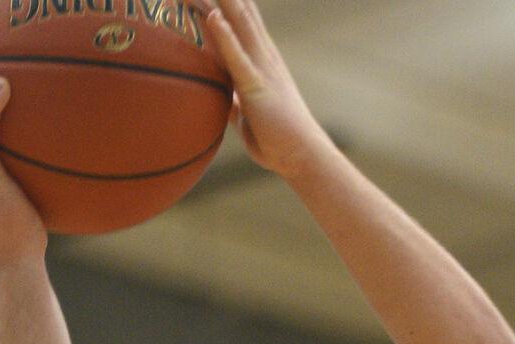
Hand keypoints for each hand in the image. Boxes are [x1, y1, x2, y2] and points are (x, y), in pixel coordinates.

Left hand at [204, 0, 332, 180]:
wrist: (302, 156)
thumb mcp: (246, 115)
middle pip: (237, 10)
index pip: (238, 17)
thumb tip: (219, 97)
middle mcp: (262, 54)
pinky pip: (238, 59)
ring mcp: (261, 68)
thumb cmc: (276, 139)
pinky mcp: (257, 88)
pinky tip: (212, 18)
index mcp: (259, 58)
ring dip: (219, 0)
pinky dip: (224, 37)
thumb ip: (232, 99)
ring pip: (238, 23)